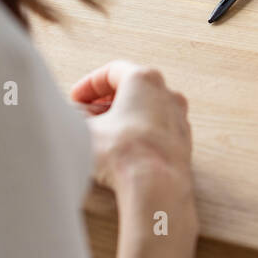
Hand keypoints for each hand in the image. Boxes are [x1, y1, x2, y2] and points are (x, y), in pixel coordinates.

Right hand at [71, 60, 195, 257]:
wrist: (156, 185)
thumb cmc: (121, 152)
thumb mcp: (85, 130)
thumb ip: (76, 117)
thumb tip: (74, 114)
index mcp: (144, 79)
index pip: (111, 71)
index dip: (88, 85)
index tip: (75, 99)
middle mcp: (167, 92)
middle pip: (131, 89)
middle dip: (104, 101)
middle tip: (86, 116)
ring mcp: (178, 116)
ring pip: (146, 108)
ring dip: (122, 117)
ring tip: (102, 134)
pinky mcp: (183, 140)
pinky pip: (157, 128)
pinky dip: (139, 132)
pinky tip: (122, 149)